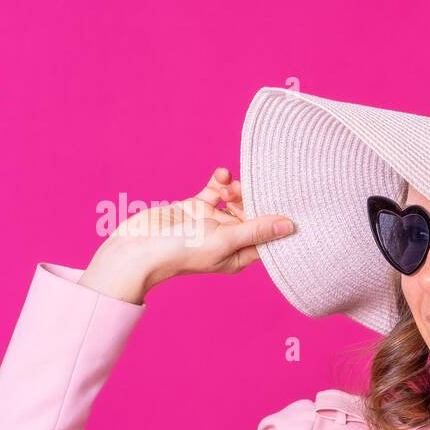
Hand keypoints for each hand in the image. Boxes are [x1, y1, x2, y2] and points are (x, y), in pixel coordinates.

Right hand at [78, 167, 294, 302]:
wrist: (137, 247)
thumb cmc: (182, 250)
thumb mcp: (225, 239)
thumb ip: (257, 229)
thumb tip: (290, 226)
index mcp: (241, 254)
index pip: (270, 237)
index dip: (280, 221)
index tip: (292, 202)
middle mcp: (229, 239)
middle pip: (254, 214)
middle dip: (254, 199)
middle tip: (250, 189)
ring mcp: (212, 223)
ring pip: (235, 200)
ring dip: (235, 189)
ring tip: (227, 186)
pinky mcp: (196, 208)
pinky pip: (215, 191)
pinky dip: (219, 182)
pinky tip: (220, 174)